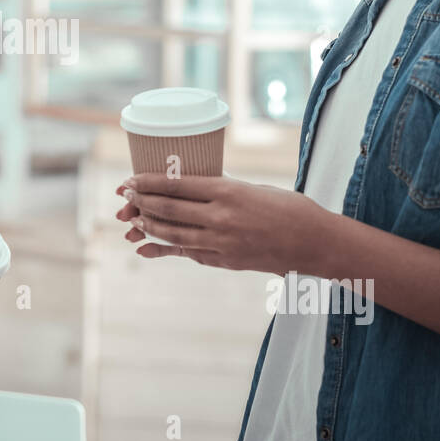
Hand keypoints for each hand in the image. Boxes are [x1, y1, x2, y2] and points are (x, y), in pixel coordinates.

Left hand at [114, 173, 328, 274]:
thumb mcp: (251, 189)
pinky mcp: (225, 261)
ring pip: (173, 234)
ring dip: (148, 227)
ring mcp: (222, 242)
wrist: (314, 243)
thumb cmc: (286, 207)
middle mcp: (221, 217)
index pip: (176, 185)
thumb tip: (187, 185)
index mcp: (228, 191)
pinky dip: (165, 248)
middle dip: (142, 202)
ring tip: (132, 221)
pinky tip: (148, 247)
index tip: (130, 180)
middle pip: (169, 210)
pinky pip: (188, 253)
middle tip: (125, 197)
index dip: (148, 182)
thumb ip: (219, 190)